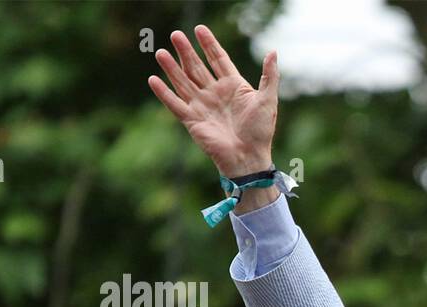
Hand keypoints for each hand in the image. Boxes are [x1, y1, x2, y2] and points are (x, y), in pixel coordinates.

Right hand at [148, 25, 278, 177]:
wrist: (249, 158)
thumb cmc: (260, 131)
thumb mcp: (268, 100)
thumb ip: (270, 76)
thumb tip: (273, 51)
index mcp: (233, 86)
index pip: (218, 59)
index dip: (209, 44)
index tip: (199, 29)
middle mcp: (215, 93)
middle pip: (197, 67)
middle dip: (186, 51)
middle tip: (175, 34)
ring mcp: (202, 106)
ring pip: (183, 82)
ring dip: (171, 68)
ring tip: (160, 52)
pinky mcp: (192, 120)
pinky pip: (175, 104)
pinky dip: (164, 93)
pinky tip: (153, 79)